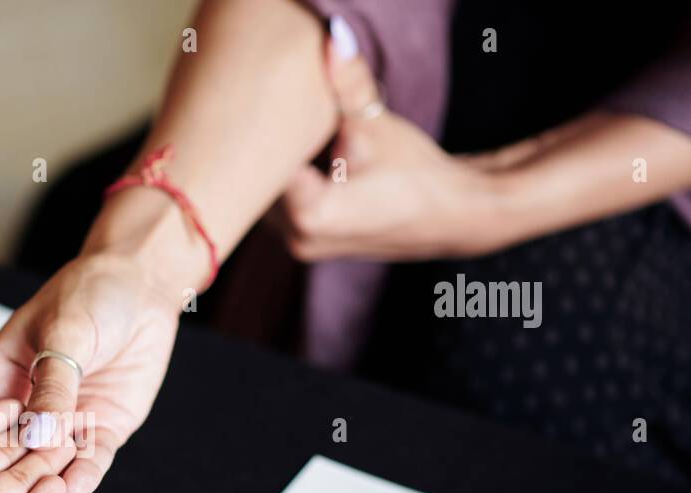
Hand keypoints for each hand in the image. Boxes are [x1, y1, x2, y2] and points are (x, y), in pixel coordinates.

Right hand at [0, 253, 179, 492]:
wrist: (145, 286)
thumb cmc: (91, 292)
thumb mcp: (65, 334)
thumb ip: (54, 386)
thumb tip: (39, 433)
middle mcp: (27, 405)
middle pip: (13, 455)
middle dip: (12, 486)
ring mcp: (64, 420)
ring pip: (51, 464)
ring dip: (47, 492)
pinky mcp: (99, 427)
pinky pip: (89, 459)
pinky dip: (84, 475)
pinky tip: (76, 490)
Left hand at [274, 29, 504, 261]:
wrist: (447, 214)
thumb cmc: (414, 171)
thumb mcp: (377, 123)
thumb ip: (348, 82)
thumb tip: (333, 35)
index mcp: (309, 213)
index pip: (261, 162)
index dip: (260, 127)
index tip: (264, 100)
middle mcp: (296, 237)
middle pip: (257, 180)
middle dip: (265, 143)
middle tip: (268, 105)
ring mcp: (297, 244)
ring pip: (264, 193)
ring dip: (273, 163)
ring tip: (295, 133)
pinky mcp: (302, 241)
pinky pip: (275, 204)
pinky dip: (282, 178)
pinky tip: (301, 155)